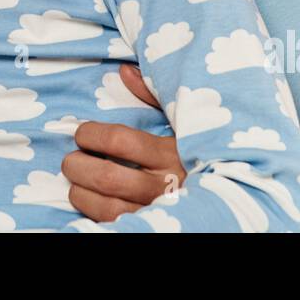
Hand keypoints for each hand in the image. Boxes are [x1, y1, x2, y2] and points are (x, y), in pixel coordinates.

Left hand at [61, 63, 187, 221]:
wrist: (229, 195)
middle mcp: (166, 184)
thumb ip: (152, 96)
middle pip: (108, 177)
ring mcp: (158, 210)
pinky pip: (115, 225)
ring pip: (108, 207)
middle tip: (70, 159)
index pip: (119, 141)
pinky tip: (90, 202)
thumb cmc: (195, 151)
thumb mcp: (182, 122)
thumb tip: (124, 71)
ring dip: (82, 193)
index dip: (91, 135)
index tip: (82, 133)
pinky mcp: (152, 227)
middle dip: (79, 166)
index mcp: (171, 153)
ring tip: (76, 182)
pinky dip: (95, 214)